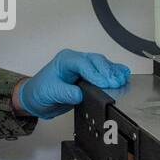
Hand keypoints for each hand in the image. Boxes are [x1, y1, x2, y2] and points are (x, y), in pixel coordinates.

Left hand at [13, 50, 130, 119]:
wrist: (36, 99)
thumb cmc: (40, 91)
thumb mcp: (50, 92)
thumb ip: (65, 93)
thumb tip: (80, 94)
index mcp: (65, 60)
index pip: (83, 63)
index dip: (95, 73)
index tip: (104, 83)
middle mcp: (76, 61)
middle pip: (96, 61)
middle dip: (107, 72)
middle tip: (115, 83)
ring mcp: (84, 68)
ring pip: (102, 65)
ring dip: (113, 72)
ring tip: (122, 80)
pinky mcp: (90, 77)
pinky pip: (104, 71)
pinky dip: (114, 73)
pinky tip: (123, 75)